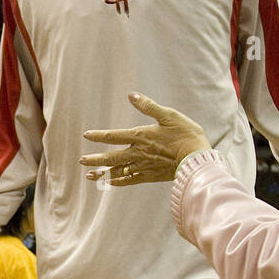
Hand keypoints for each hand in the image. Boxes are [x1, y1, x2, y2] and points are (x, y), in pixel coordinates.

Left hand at [79, 92, 211, 185]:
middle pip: (111, 157)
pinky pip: (129, 181)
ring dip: (102, 173)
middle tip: (81, 161)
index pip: (113, 136)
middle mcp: (138, 153)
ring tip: (90, 176)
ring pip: (117, 171)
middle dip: (95, 160)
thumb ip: (148, 106)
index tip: (86, 135)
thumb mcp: (169, 115)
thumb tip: (131, 95)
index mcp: (140, 136)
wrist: (197, 159)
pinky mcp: (149, 176)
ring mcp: (143, 166)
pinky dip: (118, 182)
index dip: (99, 136)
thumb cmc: (186, 134)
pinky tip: (110, 183)